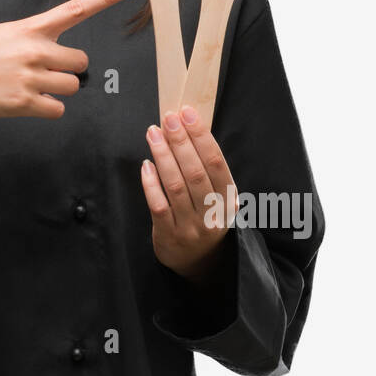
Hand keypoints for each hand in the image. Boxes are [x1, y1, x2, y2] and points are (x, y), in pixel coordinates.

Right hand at [0, 0, 132, 118]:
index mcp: (29, 28)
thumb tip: (54, 56)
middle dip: (68, 69)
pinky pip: (57, 109)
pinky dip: (47, 109)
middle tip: (45, 71)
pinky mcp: (23, 102)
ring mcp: (30, 76)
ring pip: (71, 86)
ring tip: (31, 87)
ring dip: (57, 90)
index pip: (73, 10)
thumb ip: (32, 40)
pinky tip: (26, 102)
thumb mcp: (2, 34)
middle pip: (80, 62)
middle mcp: (34, 49)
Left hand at [141, 104, 238, 282]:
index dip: (202, 137)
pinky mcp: (169, 235)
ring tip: (153, 133)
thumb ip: (205, 168)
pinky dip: (151, 184)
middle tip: (168, 118)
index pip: (216, 163)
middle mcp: (212, 214)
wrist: (198, 262)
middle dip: (181, 141)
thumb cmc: (204, 217)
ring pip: (176, 186)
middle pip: (196, 172)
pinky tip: (146, 165)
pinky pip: (159, 205)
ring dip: (163, 156)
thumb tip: (186, 127)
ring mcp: (191, 226)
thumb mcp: (216, 196)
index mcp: (228, 199)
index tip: (187, 113)